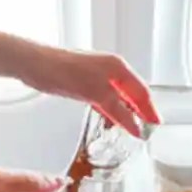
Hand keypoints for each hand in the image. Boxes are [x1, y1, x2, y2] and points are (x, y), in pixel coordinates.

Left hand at [18, 48, 160, 136]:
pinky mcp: (85, 81)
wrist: (35, 63)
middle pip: (133, 93)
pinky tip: (111, 118)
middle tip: (147, 128)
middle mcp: (112, 69)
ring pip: (119, 95)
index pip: (142, 92)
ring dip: (126, 110)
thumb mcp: (97, 94)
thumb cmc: (64, 71)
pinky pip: (105, 96)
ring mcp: (98, 74)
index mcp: (119, 68)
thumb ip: (119, 111)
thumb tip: (135, 126)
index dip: (150, 110)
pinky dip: (111, 108)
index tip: (156, 125)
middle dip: (141, 110)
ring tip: (133, 126)